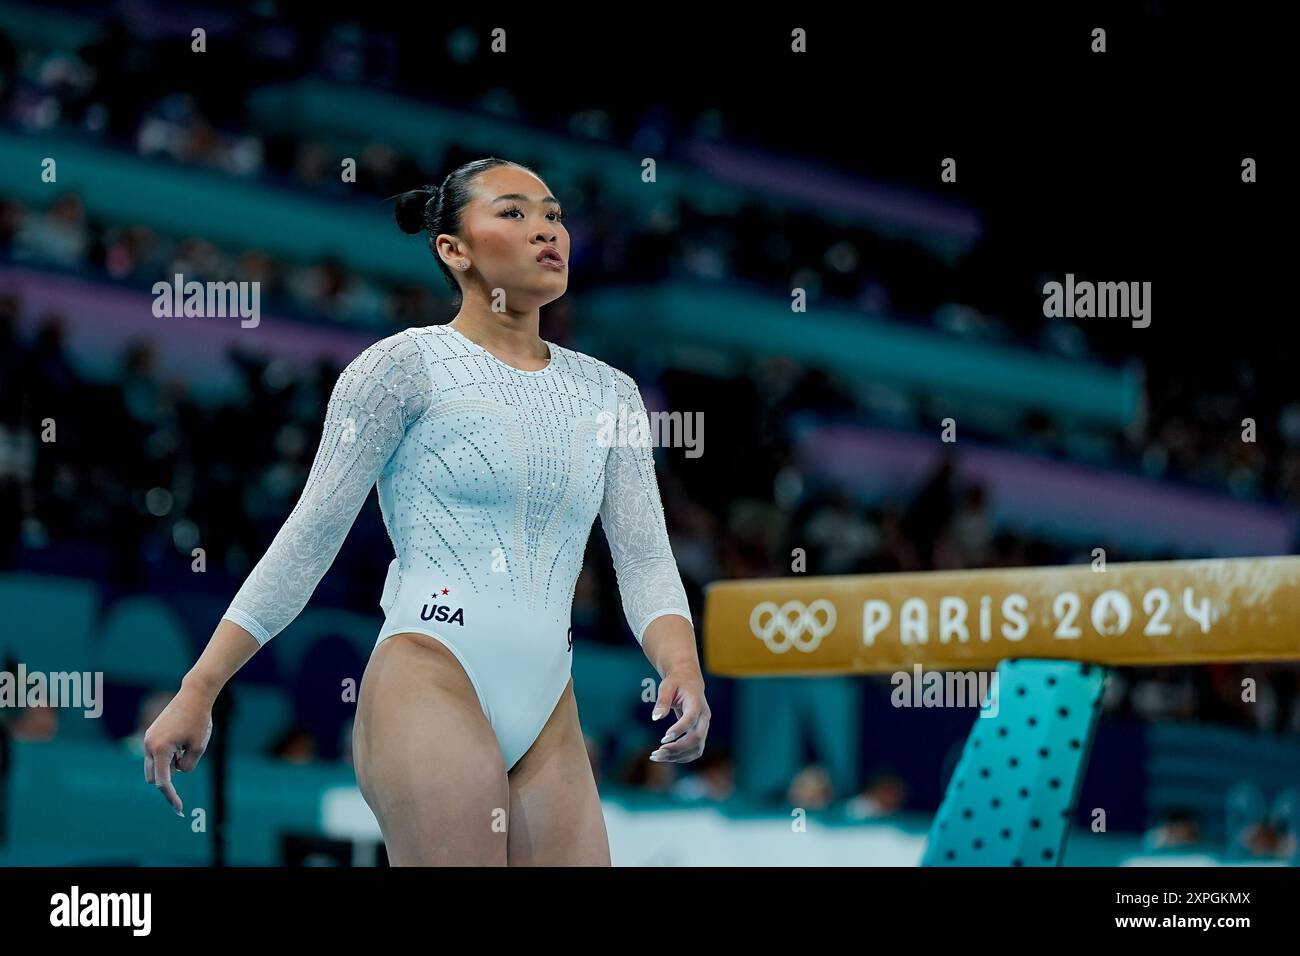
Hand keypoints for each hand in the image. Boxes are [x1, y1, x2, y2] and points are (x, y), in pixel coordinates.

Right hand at [142, 685, 213, 816]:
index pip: (162, 782)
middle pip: (154, 776)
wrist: (194, 695)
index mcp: (160, 749)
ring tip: (187, 745)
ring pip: (155, 766)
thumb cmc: (199, 720)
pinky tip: (183, 739)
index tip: (179, 809)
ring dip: (169, 766)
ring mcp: (148, 739)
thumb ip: (187, 765)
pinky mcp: (151, 734)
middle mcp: (149, 745)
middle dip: (169, 777)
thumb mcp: (199, 747)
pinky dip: (169, 755)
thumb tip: (176, 772)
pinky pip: (157, 754)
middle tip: (187, 760)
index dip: (171, 797)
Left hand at [649, 670, 709, 762]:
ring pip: (696, 748)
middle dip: (677, 748)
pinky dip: (680, 757)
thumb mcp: (667, 687)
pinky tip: (665, 756)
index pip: (691, 719)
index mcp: (697, 703)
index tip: (663, 739)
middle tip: (656, 753)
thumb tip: (656, 718)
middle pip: (696, 738)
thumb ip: (662, 701)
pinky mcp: (700, 735)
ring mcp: (704, 728)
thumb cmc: (676, 683)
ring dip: (677, 756)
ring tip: (656, 756)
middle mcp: (704, 718)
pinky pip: (694, 751)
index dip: (679, 730)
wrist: (689, 682)